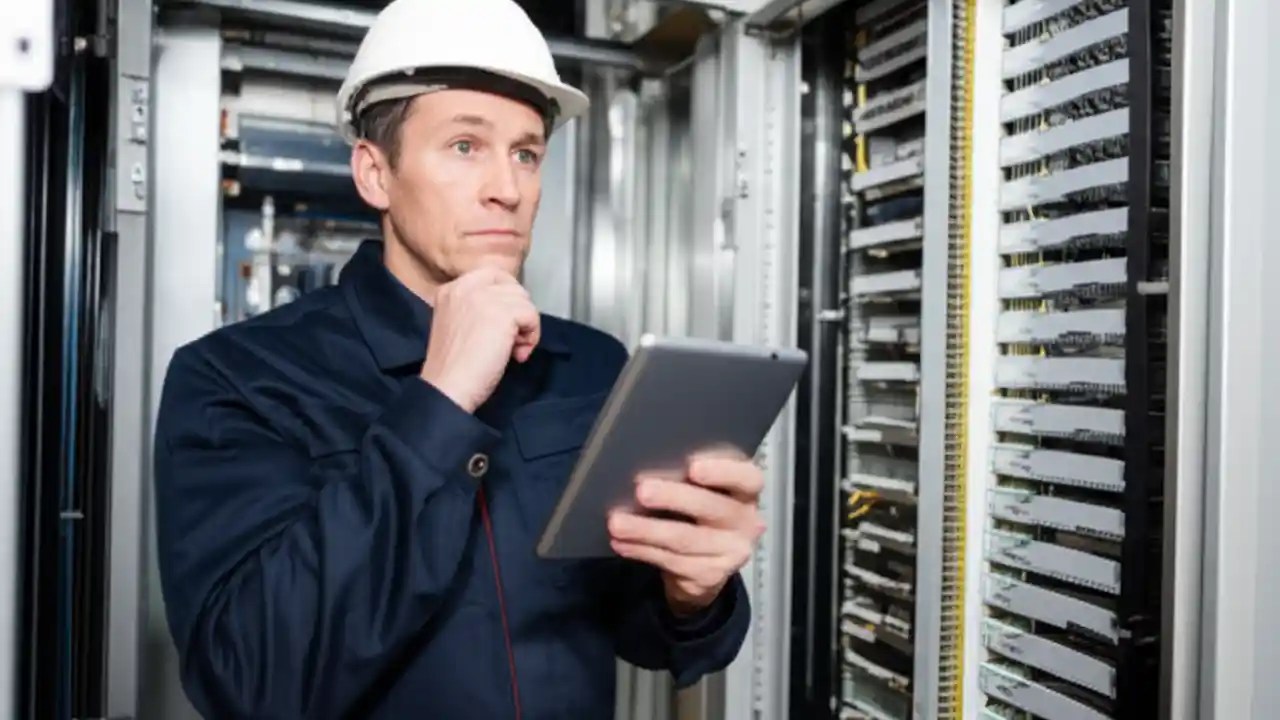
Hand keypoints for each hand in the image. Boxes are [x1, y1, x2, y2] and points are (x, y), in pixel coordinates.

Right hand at [419, 267, 539, 412]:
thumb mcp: (457, 324)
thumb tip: (510, 311)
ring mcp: (484, 297)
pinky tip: (517, 354)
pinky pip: (532, 315)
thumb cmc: (453, 367)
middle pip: (512, 287)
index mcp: (451, 289)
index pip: (493, 276)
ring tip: (512, 351)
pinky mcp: (502, 313)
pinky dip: (532, 337)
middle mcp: (466, 286)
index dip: (508, 299)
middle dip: (517, 314)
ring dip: (525, 327)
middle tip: (510, 342)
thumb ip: (478, 309)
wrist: (447, 387)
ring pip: (524, 301)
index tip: (506, 325)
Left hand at [607, 455, 765, 615]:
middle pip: (711, 508)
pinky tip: (621, 542)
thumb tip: (648, 467)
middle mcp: (745, 522)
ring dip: (646, 530)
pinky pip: (670, 561)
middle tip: (642, 491)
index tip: (693, 467)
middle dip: (673, 498)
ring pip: (684, 538)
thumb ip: (689, 479)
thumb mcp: (706, 492)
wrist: (709, 563)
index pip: (747, 478)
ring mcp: (730, 553)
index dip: (722, 472)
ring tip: (617, 522)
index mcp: (746, 492)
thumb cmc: (700, 512)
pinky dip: (641, 550)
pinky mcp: (709, 575)